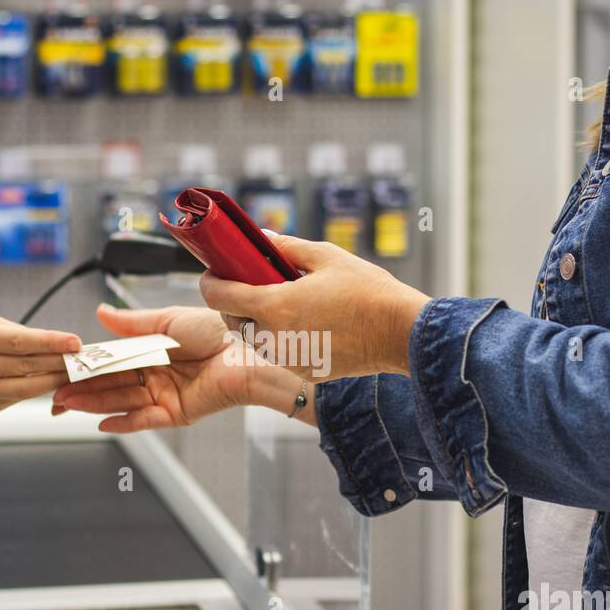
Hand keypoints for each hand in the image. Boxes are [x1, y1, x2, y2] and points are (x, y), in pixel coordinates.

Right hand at [0, 315, 81, 416]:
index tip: (75, 342)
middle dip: (60, 361)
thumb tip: (46, 341)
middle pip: (28, 366)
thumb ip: (7, 331)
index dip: (51, 342)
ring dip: (55, 380)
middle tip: (85, 358)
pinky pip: (16, 398)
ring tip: (74, 372)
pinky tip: (51, 383)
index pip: (20, 342)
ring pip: (27, 388)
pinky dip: (35, 390)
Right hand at [51, 304, 255, 432]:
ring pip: (122, 402)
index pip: (110, 363)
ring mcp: (163, 396)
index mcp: (150, 354)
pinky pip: (145, 419)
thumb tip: (100, 312)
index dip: (85, 367)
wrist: (247, 348)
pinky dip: (124, 422)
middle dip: (82, 390)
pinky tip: (103, 423)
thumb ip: (132, 324)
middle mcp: (154, 377)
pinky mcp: (177, 413)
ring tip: (68, 404)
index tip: (60, 368)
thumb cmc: (215, 331)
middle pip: (111, 385)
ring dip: (94, 404)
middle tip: (54, 393)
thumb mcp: (167, 321)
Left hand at [198, 234, 430, 380]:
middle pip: (231, 321)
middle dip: (231, 303)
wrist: (400, 333)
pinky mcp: (304, 370)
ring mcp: (289, 358)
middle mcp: (275, 337)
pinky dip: (279, 338)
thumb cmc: (367, 291)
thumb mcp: (326, 256)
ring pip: (253, 340)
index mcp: (275, 305)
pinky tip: (301, 322)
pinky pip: (278, 353)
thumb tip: (261, 238)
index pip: (219, 297)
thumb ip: (286, 247)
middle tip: (247, 284)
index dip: (210, 282)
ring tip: (278, 301)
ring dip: (254, 321)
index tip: (213, 273)